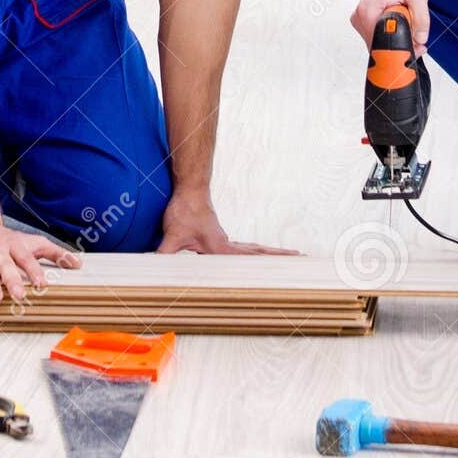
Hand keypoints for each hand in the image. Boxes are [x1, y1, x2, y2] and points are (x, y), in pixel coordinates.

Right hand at [0, 219, 79, 301]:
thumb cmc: (7, 240)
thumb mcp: (31, 243)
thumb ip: (54, 253)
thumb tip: (78, 263)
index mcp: (15, 247)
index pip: (26, 259)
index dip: (34, 271)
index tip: (42, 284)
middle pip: (6, 265)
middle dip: (13, 280)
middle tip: (20, 295)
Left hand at [156, 187, 297, 254]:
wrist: (188, 189)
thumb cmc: (184, 209)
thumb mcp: (172, 235)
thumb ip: (164, 253)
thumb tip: (154, 268)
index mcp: (222, 248)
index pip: (250, 258)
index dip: (269, 261)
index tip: (289, 263)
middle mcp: (228, 244)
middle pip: (259, 253)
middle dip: (279, 257)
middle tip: (302, 257)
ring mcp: (226, 240)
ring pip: (253, 250)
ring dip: (270, 254)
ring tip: (289, 257)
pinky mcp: (220, 238)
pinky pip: (243, 248)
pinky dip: (256, 252)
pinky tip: (256, 256)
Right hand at [350, 0, 429, 54]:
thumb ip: (421, 18)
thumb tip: (420, 38)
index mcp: (368, 11)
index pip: (381, 44)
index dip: (400, 50)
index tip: (415, 49)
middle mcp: (360, 16)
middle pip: (379, 46)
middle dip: (400, 45)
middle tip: (417, 37)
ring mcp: (361, 19)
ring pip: (379, 43)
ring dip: (397, 40)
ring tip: (409, 23)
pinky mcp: (365, 21)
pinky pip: (378, 36)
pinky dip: (392, 35)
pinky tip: (401, 24)